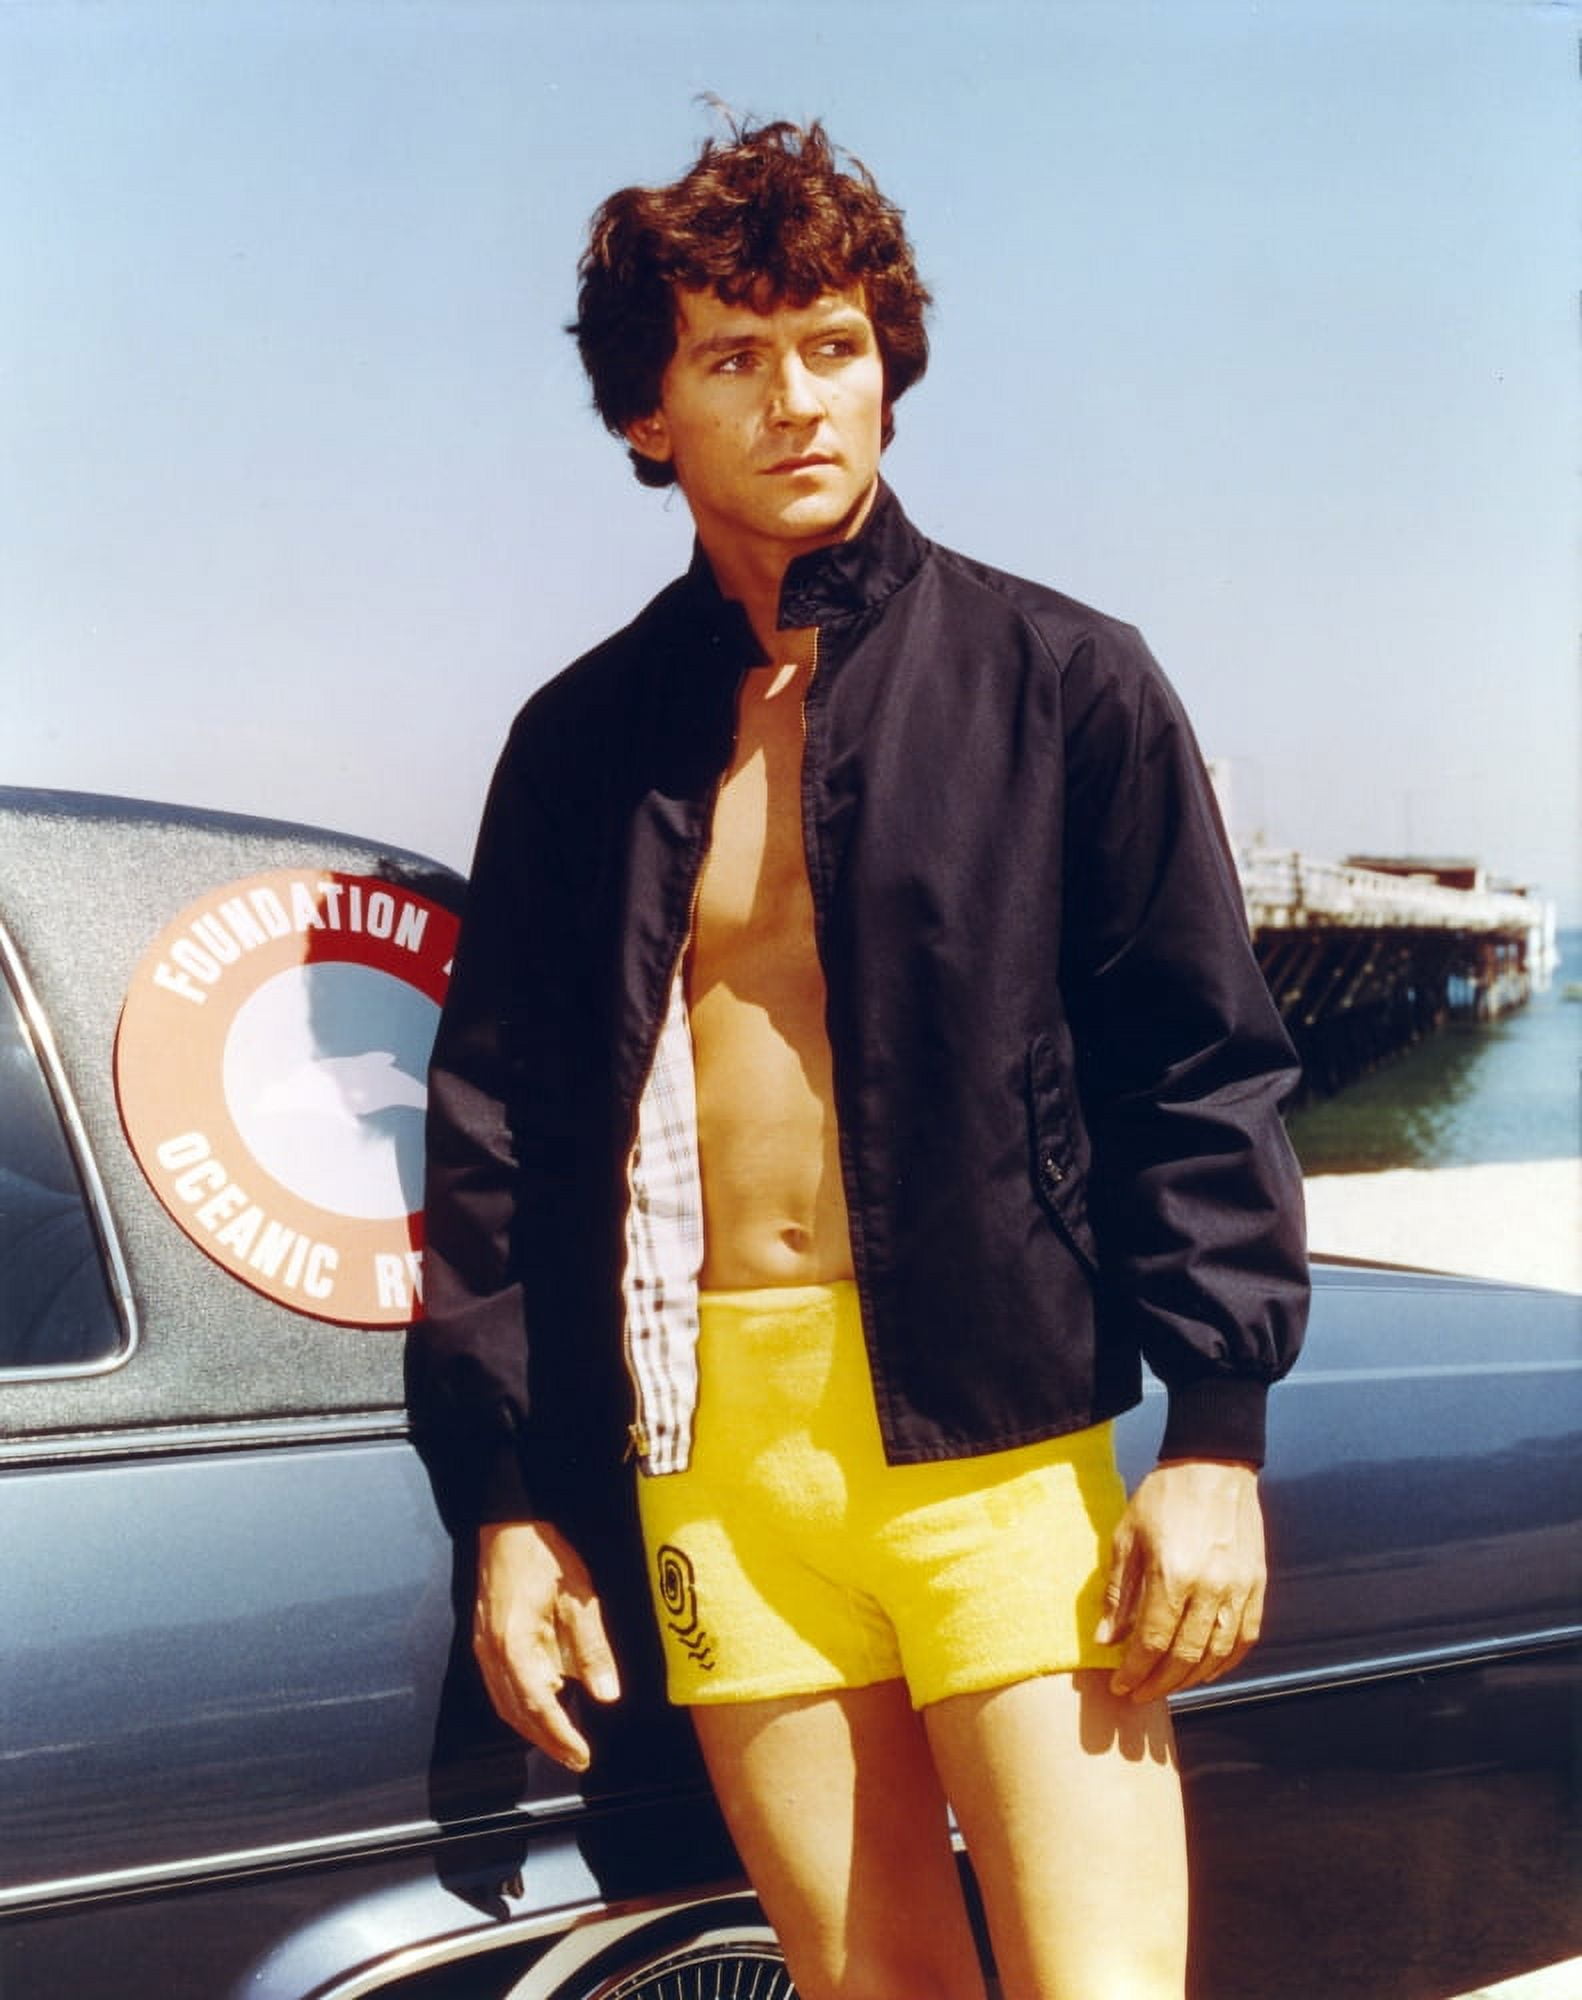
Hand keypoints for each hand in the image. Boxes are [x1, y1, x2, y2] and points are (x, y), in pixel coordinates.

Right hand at [473, 1519, 620, 1770]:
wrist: (509, 1522)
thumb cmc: (545, 1554)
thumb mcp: (578, 1597)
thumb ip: (592, 1648)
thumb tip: (606, 1694)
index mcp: (513, 1645)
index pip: (538, 1706)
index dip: (560, 1736)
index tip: (582, 1755)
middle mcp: (491, 1653)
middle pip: (517, 1713)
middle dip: (547, 1740)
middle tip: (576, 1757)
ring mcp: (482, 1647)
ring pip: (504, 1703)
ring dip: (532, 1727)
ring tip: (562, 1742)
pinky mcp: (484, 1639)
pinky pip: (499, 1686)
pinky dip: (520, 1705)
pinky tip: (541, 1706)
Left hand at [1095, 1459, 1265, 1703]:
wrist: (1213, 1464)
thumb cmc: (1164, 1496)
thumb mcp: (1127, 1536)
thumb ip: (1117, 1592)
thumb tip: (1106, 1641)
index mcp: (1172, 1574)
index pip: (1151, 1642)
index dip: (1134, 1672)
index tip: (1120, 1687)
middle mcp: (1210, 1588)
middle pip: (1185, 1658)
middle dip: (1159, 1684)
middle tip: (1140, 1694)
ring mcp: (1238, 1588)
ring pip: (1217, 1655)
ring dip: (1191, 1679)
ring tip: (1168, 1685)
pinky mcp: (1257, 1584)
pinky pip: (1245, 1637)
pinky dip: (1227, 1661)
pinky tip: (1207, 1669)